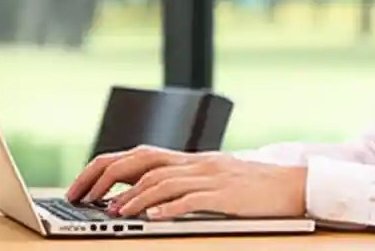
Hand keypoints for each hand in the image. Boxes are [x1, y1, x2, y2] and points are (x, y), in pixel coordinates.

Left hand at [64, 145, 307, 219]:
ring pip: (162, 181)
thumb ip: (180, 182)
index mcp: (187, 159)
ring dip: (134, 197)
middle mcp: (194, 163)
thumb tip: (139, 193)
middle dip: (107, 177)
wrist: (292, 186)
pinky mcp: (226, 195)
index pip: (136, 155)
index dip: (105, 167)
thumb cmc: (250, 188)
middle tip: (85, 198)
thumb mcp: (210, 180)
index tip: (82, 187)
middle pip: (141, 160)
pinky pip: (192, 199)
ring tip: (116, 211)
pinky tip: (153, 219)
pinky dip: (169, 209)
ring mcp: (210, 176)